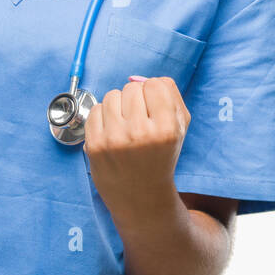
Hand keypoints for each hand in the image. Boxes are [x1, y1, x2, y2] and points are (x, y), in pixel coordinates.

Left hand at [84, 76, 190, 213]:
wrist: (141, 197)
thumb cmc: (161, 157)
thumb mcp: (180, 129)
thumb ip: (170, 95)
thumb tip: (140, 77)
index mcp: (166, 129)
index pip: (155, 84)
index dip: (154, 93)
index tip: (154, 108)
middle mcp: (140, 133)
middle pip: (132, 87)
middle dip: (136, 100)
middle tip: (139, 120)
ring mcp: (114, 139)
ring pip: (112, 95)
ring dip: (118, 106)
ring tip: (125, 126)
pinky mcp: (94, 145)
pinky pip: (95, 109)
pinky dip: (103, 117)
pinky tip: (112, 133)